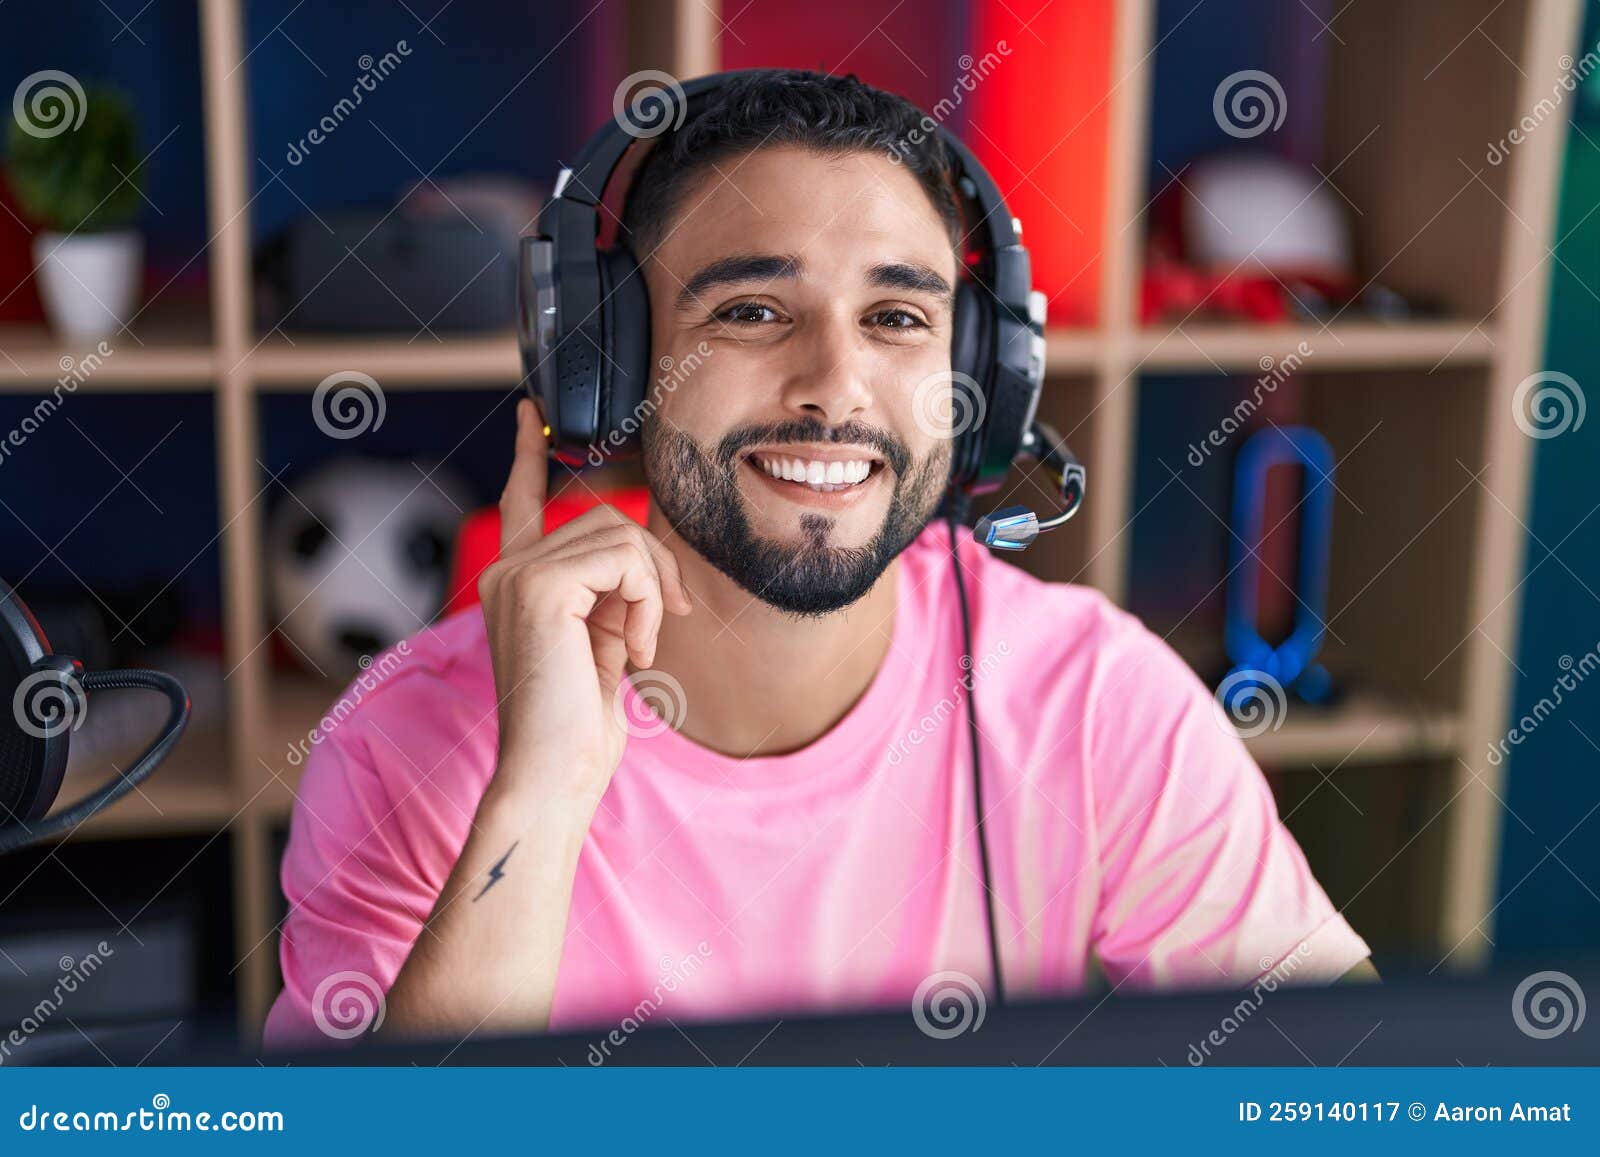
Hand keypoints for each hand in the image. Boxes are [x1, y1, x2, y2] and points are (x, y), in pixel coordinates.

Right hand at [476, 398, 691, 809]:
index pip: (521, 500)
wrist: (554, 773)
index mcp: (515, 581)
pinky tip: (636, 650)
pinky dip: (648, 602)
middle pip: (606, 518)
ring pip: (620, 534)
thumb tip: (641, 557)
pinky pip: (625, 559)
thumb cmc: (578, 725)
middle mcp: (506, 569)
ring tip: (642, 646)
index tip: (529, 414)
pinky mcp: (540, 585)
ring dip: (652, 590)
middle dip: (654, 567)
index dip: (528, 455)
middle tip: (667, 624)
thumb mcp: (601, 644)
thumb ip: (609, 594)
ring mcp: (516, 573)